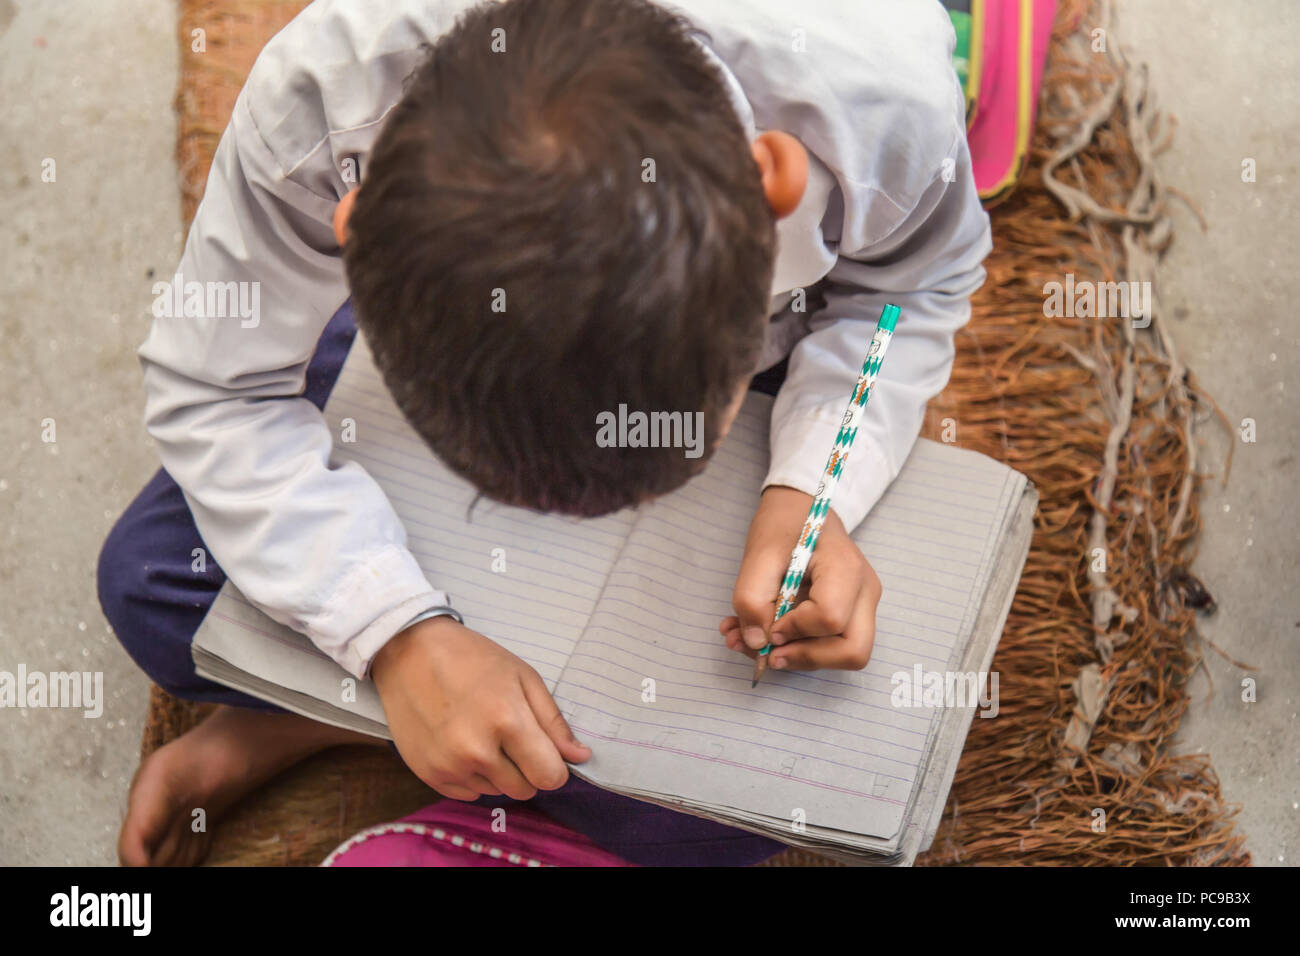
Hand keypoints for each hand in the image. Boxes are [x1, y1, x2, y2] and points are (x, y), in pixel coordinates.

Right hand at [371, 616, 589, 800]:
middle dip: (527, 768)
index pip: (550, 777)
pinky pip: (468, 793)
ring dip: (498, 772)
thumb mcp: (523, 677)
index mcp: (507, 721)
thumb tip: (580, 757)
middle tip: (511, 737)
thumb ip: (553, 721)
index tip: (545, 750)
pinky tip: (463, 744)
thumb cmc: (472, 659)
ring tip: (483, 734)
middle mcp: (477, 751)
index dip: (554, 766)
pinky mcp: (428, 775)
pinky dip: (473, 776)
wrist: (409, 652)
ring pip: (496, 792)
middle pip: (525, 789)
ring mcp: (450, 766)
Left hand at [721, 485, 881, 671]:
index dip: (795, 630)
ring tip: (749, 640)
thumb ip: (751, 599)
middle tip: (767, 653)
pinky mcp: (851, 615)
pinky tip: (761, 634)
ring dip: (796, 657)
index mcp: (846, 568)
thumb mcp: (758, 555)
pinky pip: (832, 645)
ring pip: (843, 654)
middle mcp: (864, 592)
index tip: (768, 625)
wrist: (801, 510)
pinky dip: (796, 648)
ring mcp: (862, 605)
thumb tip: (758, 643)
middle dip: (806, 658)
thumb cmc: (784, 525)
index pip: (831, 617)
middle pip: (853, 651)